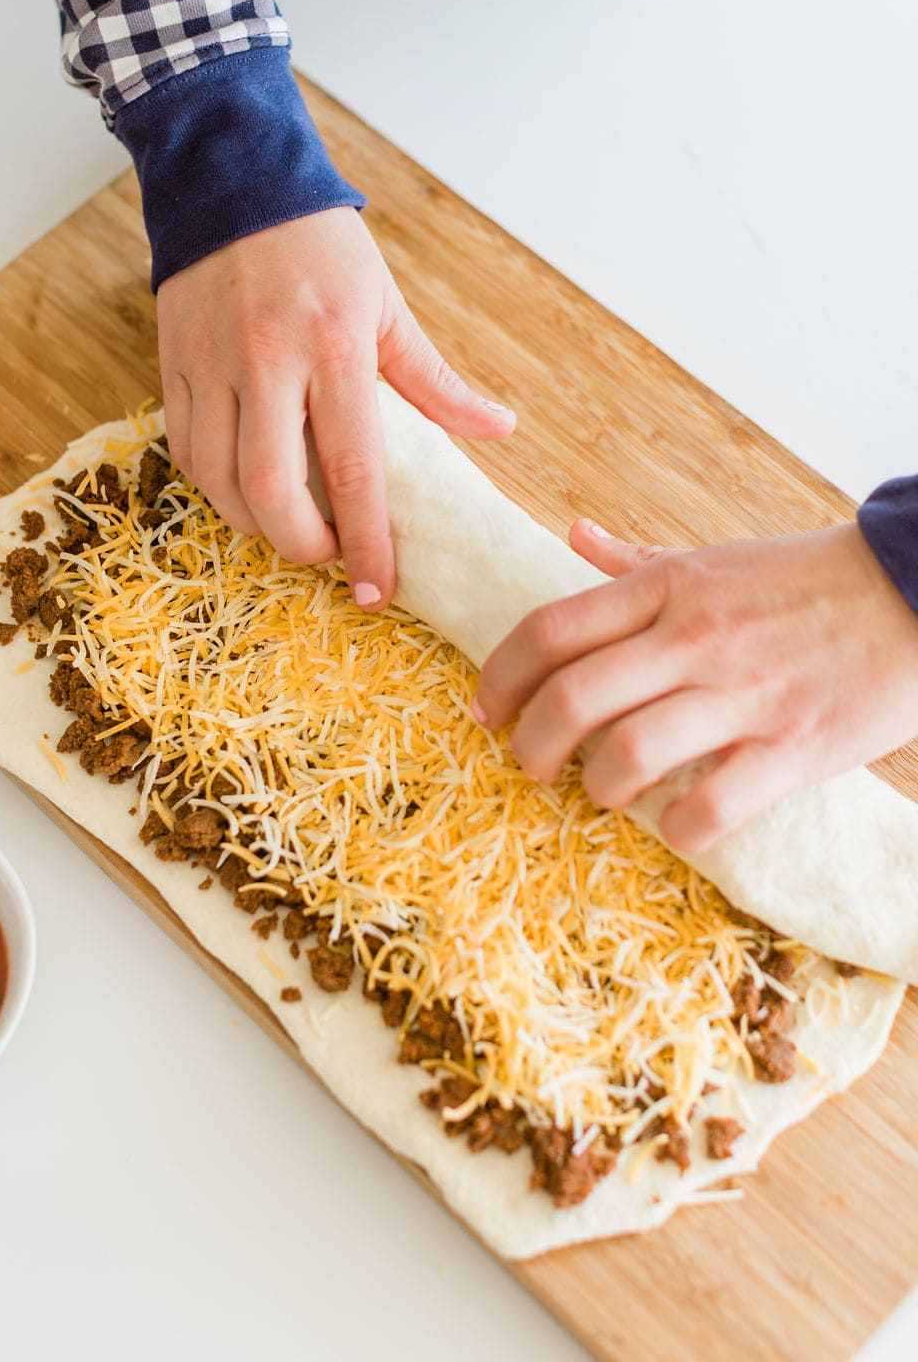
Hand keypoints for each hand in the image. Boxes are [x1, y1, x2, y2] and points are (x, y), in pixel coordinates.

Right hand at [157, 207, 514, 608]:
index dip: (364, 542)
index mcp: (334, 347)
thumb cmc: (322, 248)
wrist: (232, 180)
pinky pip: (185, 449)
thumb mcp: (389, 307)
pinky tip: (243, 490)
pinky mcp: (171, 364)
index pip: (353, 469)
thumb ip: (437, 382)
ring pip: (219, 480)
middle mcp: (266, 359)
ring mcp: (211, 363)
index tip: (375, 591)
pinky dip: (215, 486)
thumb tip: (498, 430)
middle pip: (272, 490)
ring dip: (253, 523)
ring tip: (288, 526)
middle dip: (301, 544)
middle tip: (326, 553)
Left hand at [474, 519, 917, 851]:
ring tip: (602, 793)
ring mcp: (742, 695)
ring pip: (629, 753)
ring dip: (598, 787)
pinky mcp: (792, 748)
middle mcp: (693, 639)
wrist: (913, 592)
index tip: (487, 710)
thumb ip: (636, 560)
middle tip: (532, 766)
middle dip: (531, 746)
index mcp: (666, 589)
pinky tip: (674, 822)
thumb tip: (573, 535)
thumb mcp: (712, 557)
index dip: (500, 677)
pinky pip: (711, 805)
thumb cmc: (802, 581)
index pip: (549, 630)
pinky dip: (678, 826)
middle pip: (571, 699)